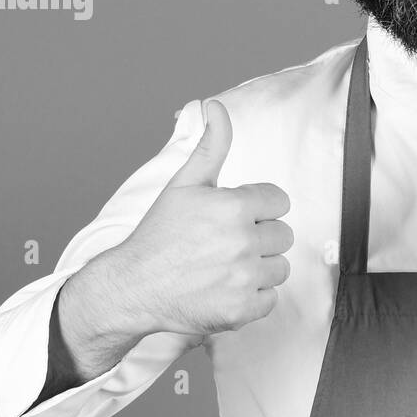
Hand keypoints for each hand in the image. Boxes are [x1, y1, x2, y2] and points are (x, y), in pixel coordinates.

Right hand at [114, 99, 293, 336]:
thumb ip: (210, 145)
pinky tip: (226, 288)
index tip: (234, 218)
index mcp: (233, 206)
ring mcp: (243, 278)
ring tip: (225, 266)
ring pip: (280, 267)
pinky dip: (253, 297)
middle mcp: (242, 241)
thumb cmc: (159, 235)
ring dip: (259, 268)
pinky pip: (271, 299)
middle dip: (259, 237)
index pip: (279, 201)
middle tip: (225, 244)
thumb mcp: (184, 184)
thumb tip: (216, 106)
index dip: (257, 208)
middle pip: (283, 235)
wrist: (133, 286)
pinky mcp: (242, 310)